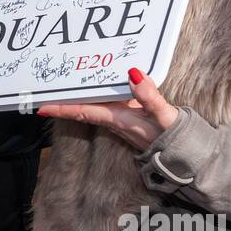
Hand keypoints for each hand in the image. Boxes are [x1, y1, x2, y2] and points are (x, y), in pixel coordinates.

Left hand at [36, 68, 178, 151]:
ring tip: (61, 83)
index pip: (83, 111)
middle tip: (42, 89)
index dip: (61, 108)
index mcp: (119, 120)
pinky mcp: (132, 117)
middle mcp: (116, 121)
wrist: (190, 156)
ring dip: (78, 96)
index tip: (40, 106)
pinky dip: (98, 93)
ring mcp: (123, 120)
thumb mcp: (166, 117)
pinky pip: (108, 103)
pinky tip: (98, 82)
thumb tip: (133, 74)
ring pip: (94, 105)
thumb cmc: (176, 140)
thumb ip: (151, 97)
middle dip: (63, 100)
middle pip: (83, 108)